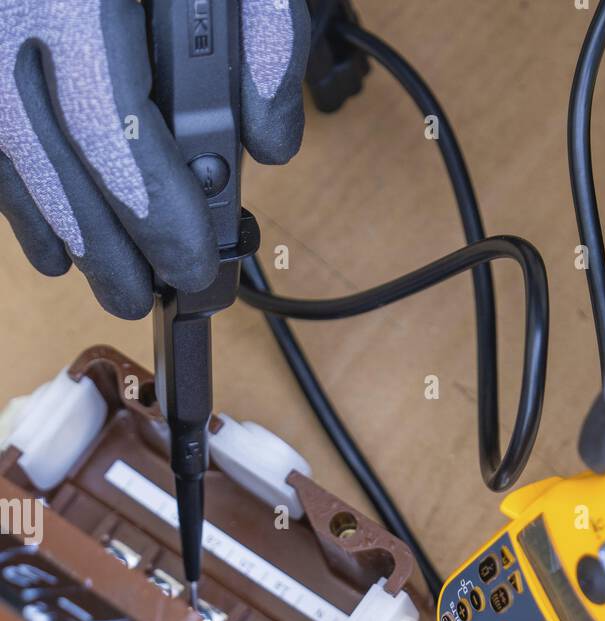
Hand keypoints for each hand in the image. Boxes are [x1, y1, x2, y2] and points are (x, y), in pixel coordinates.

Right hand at [0, 0, 310, 318]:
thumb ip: (262, 35)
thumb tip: (269, 143)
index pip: (115, 132)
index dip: (157, 214)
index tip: (193, 265)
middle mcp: (12, 18)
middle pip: (52, 163)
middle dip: (104, 248)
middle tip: (143, 298)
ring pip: (8, 155)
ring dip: (59, 230)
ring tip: (108, 279)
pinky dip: (18, 194)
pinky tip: (50, 236)